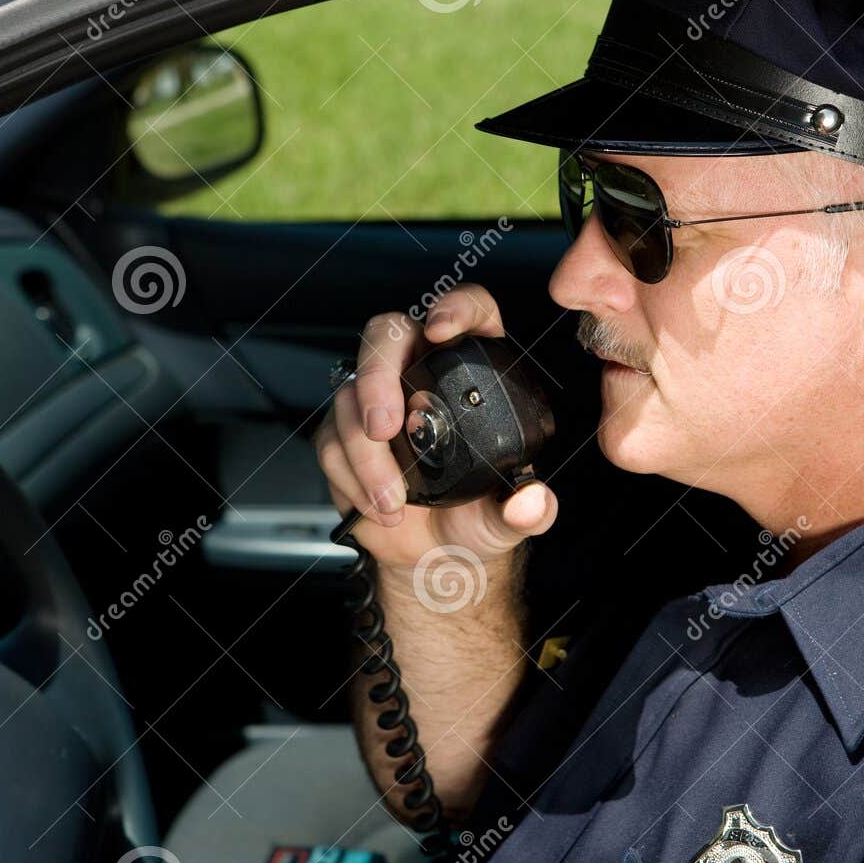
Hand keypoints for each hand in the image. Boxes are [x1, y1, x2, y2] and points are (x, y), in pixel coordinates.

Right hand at [314, 284, 558, 569]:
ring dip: (366, 454)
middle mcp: (422, 370)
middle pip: (388, 334)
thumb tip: (532, 502)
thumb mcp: (510, 517)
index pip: (470, 311)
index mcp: (474, 369)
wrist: (433, 555)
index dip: (455, 307)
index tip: (442, 330)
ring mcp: (378, 397)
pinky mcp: (342, 431)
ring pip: (351, 394)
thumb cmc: (476, 517)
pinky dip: (351, 477)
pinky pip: (331, 439)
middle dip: (378, 374)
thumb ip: (528, 509)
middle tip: (384, 426)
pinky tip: (377, 505)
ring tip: (392, 499)